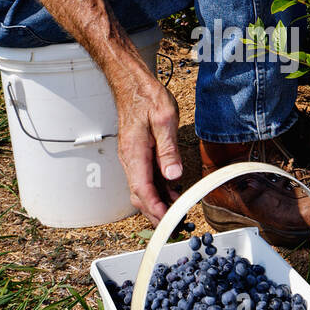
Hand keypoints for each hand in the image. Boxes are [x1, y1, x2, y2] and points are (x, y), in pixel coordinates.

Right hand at [110, 63, 182, 225]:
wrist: (131, 84)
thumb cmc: (147, 97)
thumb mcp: (165, 119)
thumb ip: (168, 149)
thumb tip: (173, 176)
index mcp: (134, 153)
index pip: (142, 190)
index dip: (156, 208)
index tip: (169, 220)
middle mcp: (130, 160)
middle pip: (140, 196)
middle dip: (156, 214)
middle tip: (176, 225)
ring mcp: (132, 159)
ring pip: (142, 190)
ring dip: (158, 204)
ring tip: (179, 211)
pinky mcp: (137, 157)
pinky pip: (145, 180)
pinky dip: (158, 191)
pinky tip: (174, 193)